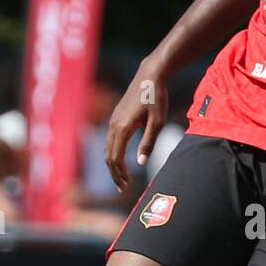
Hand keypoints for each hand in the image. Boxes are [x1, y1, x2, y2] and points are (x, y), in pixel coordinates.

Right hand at [105, 61, 167, 192]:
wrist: (149, 76)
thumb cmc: (156, 98)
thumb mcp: (158, 122)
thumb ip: (148, 143)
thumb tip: (140, 163)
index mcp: (123, 128)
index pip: (116, 158)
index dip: (120, 174)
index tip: (127, 186)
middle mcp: (113, 125)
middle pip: (108, 156)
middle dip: (115, 174)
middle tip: (123, 189)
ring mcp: (113, 120)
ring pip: (107, 149)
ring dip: (113, 165)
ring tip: (122, 179)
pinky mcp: (116, 117)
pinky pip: (110, 141)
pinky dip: (113, 154)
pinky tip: (121, 161)